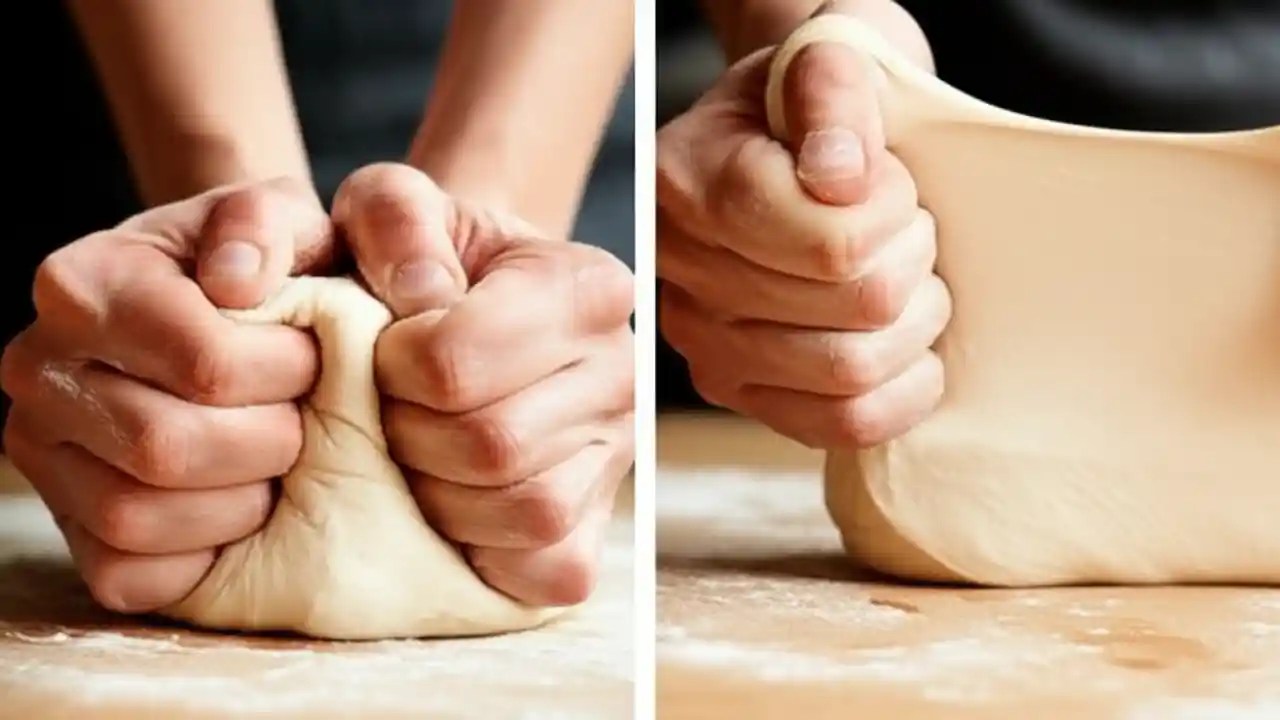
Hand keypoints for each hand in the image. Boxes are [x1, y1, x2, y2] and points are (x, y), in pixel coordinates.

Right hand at [0, 178, 333, 611]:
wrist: (231, 308)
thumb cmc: (262, 264)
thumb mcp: (275, 217)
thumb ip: (263, 223)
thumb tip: (235, 282)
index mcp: (82, 284)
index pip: (207, 364)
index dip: (292, 371)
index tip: (318, 355)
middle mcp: (37, 368)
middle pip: (167, 447)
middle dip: (270, 442)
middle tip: (306, 417)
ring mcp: (41, 453)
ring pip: (137, 517)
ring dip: (241, 501)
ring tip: (277, 458)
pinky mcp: (64, 525)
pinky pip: (128, 573)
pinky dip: (203, 553)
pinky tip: (242, 501)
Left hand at [333, 163, 634, 605]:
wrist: (464, 307)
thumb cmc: (422, 261)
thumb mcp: (393, 206)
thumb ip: (393, 217)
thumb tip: (423, 296)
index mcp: (587, 286)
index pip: (455, 361)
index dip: (390, 367)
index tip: (386, 346)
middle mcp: (625, 370)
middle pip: (489, 444)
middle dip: (408, 434)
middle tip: (393, 405)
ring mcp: (621, 453)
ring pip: (524, 512)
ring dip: (440, 494)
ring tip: (421, 448)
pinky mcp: (602, 524)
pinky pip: (548, 569)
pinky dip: (486, 550)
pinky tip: (455, 501)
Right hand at [657, 3, 948, 448]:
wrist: (776, 142)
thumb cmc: (810, 105)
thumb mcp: (829, 56)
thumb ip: (833, 91)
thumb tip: (838, 177)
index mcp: (687, 181)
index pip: (832, 243)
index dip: (896, 213)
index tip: (891, 180)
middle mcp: (678, 271)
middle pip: (856, 307)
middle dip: (915, 262)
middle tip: (909, 230)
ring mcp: (702, 342)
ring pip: (852, 371)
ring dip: (915, 324)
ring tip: (906, 281)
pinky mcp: (734, 391)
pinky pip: (838, 426)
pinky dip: (900, 394)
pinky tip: (909, 351)